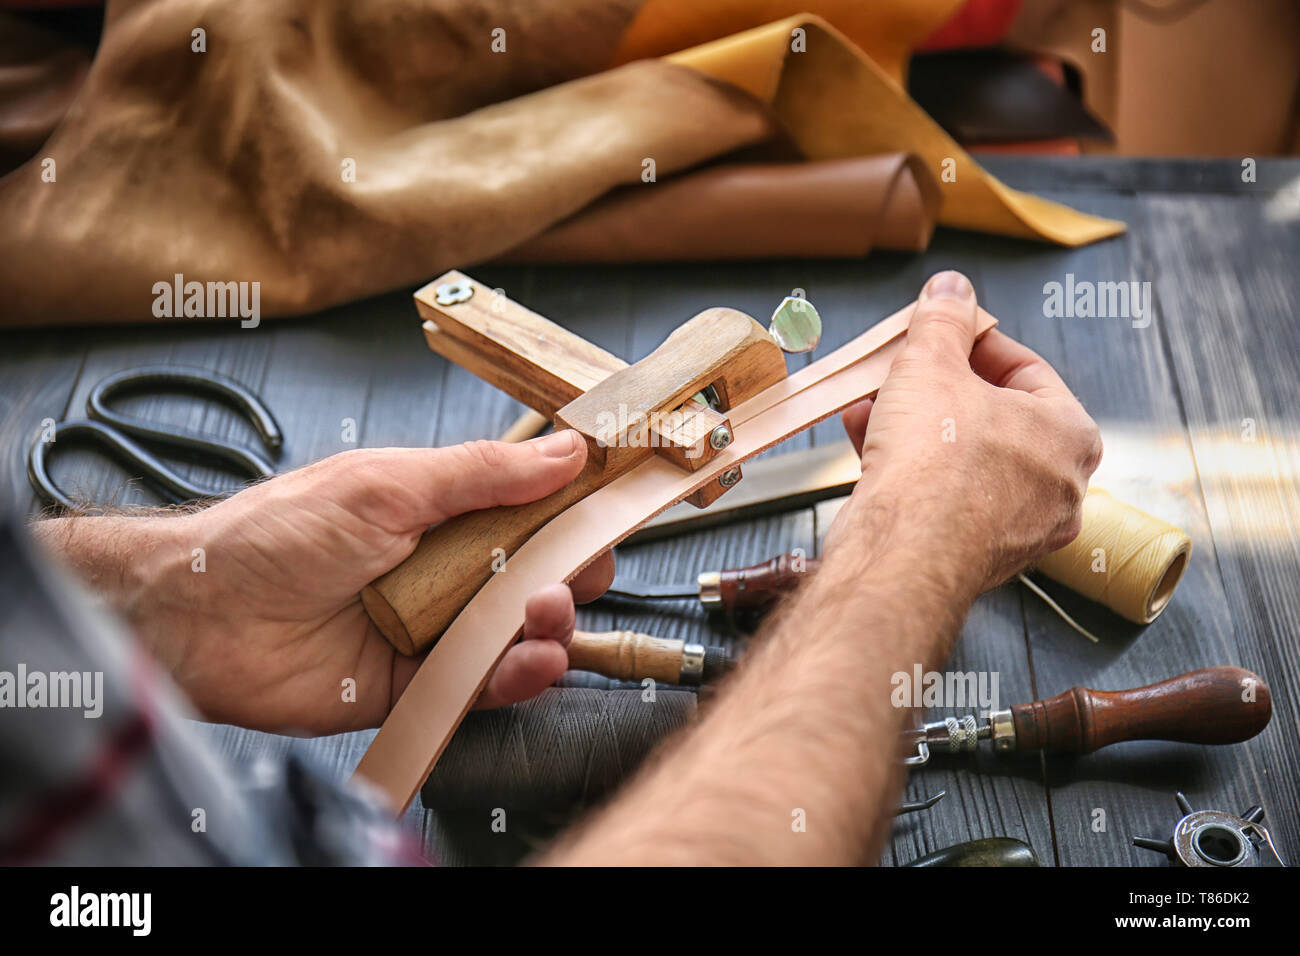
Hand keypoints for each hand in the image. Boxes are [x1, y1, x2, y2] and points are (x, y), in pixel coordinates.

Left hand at [77, 431, 611, 733]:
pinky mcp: (418, 684)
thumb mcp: (389, 485)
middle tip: (580, 565)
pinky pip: (483, 684)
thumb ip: (482, 474)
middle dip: (573, 570)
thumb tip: (565, 450)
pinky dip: (517, 675)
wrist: (200, 614)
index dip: (577, 508)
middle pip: (540, 573)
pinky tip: (531, 659)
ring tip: (543, 612)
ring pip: (520, 632)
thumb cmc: (277, 535)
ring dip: (550, 623)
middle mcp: (446, 569)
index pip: (532, 508)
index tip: (618, 501)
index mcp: (442, 511)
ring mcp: (434, 627)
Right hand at [833, 270, 1102, 592]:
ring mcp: (1019, 526)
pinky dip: (912, 467)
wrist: (904, 550)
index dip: (974, 343)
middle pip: (993, 416)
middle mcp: (1057, 485)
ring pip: (966, 459)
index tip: (942, 333)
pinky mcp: (976, 553)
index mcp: (1071, 434)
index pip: (1026, 370)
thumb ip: (943, 319)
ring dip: (916, 426)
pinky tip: (866, 439)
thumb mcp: (932, 362)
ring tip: (873, 401)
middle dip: (938, 389)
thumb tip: (951, 289)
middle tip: (904, 369)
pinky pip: (946, 496)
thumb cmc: (935, 463)